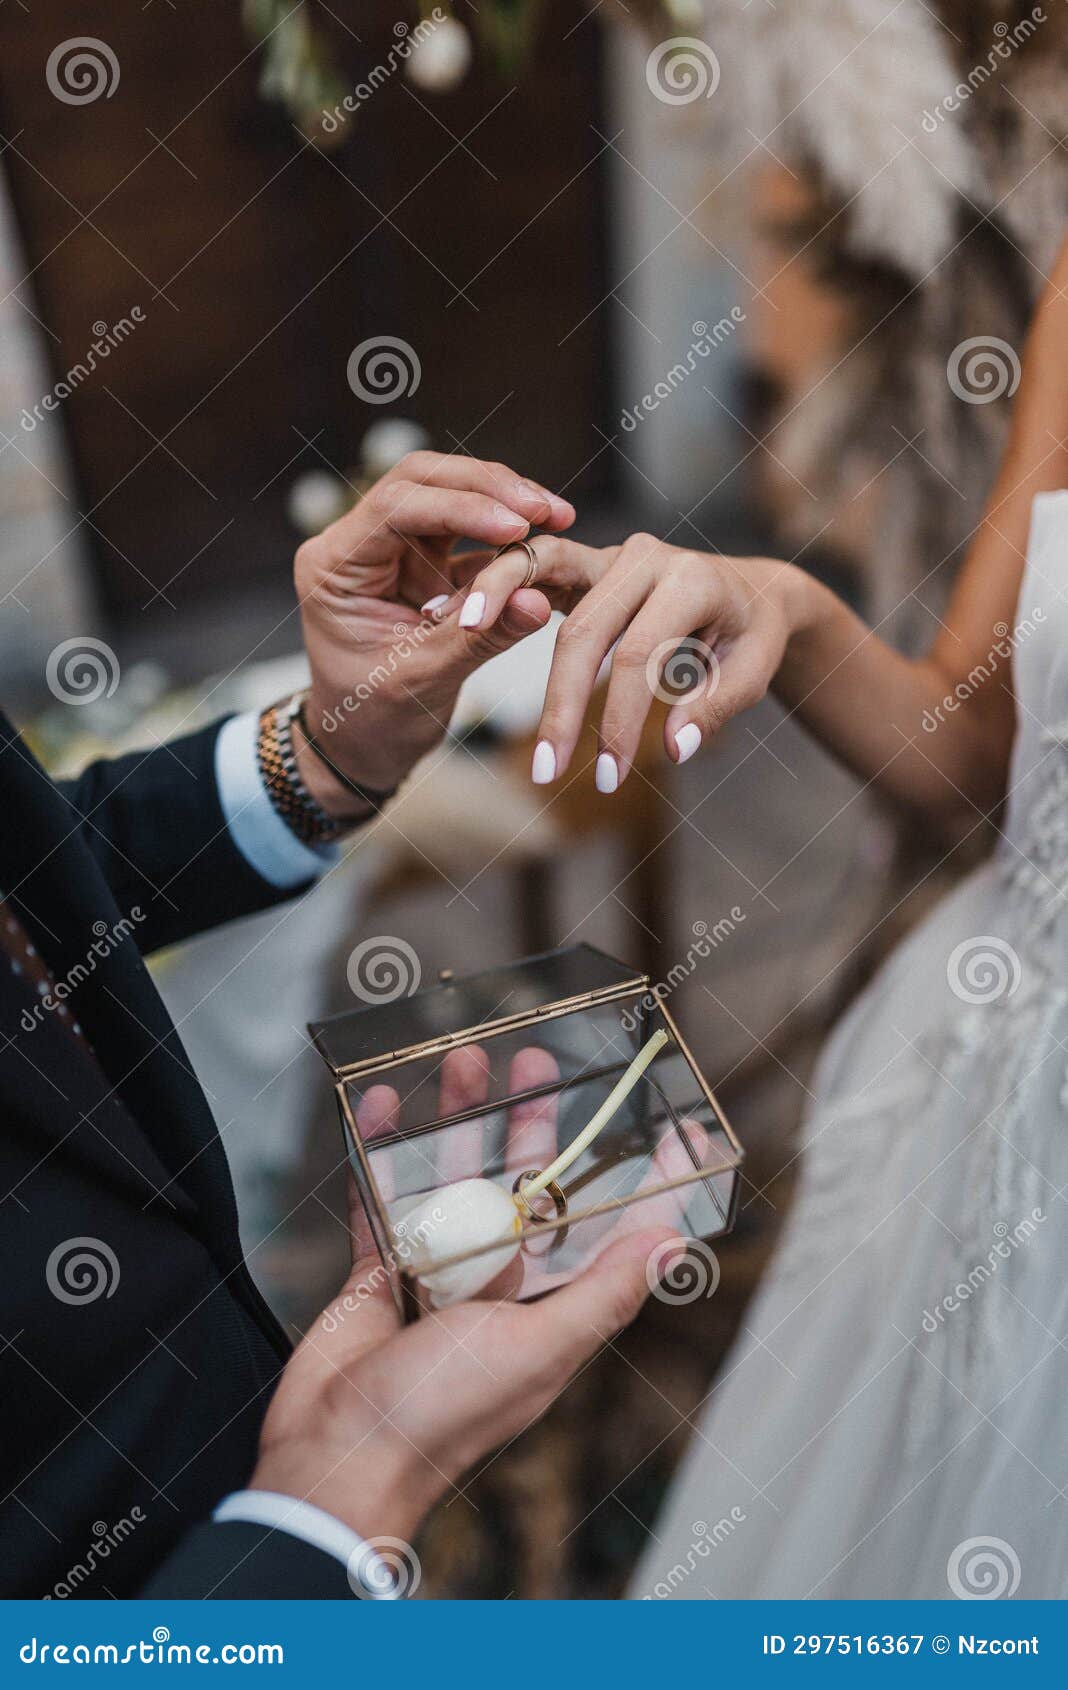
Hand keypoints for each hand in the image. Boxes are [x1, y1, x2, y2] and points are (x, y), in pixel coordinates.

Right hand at [249, 1043, 679, 1553]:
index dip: (649, 1184)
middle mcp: (500, 1288)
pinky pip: (384, 1200)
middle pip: (526, 1189)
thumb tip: (670, 1244)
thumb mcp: (534, 1352)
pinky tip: (381, 1108)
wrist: (331, 1459)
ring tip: (462, 1064)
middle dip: (532, 1124)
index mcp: (548, 1310)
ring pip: (455, 1181)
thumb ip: (601, 1295)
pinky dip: (381, 1153)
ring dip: (458, 1122)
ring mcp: (437, 1277)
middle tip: (534, 1063)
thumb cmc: (438, 1417)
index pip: (613, 1234)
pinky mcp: (379, 1275)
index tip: (677, 1130)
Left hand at [293, 452, 576, 818]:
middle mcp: (357, 544)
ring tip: (555, 516)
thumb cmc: (375, 719)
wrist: (363, 745)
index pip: (396, 507)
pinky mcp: (421, 559)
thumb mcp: (426, 679)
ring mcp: (390, 548)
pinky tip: (544, 534)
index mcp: (335, 567)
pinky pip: (466, 527)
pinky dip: (505, 530)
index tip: (517, 526)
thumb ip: (481, 636)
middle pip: (422, 481)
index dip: (461, 507)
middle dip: (488, 487)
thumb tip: (541, 602)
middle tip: (546, 509)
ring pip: (447, 492)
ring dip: (502, 499)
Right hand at [434, 532, 810, 789]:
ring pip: (548, 601)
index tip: (610, 778)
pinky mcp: (583, 563)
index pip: (641, 657)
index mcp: (691, 580)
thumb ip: (716, 706)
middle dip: (562, 707)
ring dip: (510, 641)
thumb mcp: (752, 671)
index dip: (619, 720)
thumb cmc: (752, 636)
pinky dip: (492, 593)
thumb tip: (675, 747)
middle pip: (584, 633)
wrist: (750, 591)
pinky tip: (452, 620)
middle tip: (548, 774)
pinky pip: (529, 571)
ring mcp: (609, 555)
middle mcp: (645, 557)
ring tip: (472, 673)